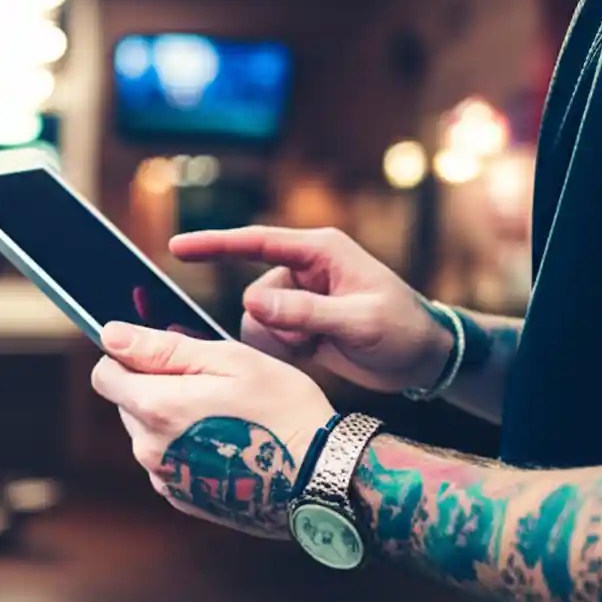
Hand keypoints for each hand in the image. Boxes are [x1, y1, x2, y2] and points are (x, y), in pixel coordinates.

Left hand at [91, 322, 334, 538]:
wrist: (319, 477)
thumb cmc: (283, 408)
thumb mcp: (229, 360)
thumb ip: (162, 347)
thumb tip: (110, 334)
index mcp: (156, 408)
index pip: (104, 374)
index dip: (127, 357)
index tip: (162, 354)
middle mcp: (149, 448)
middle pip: (127, 403)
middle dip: (155, 387)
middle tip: (211, 384)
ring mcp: (164, 477)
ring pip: (147, 432)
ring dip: (172, 418)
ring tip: (225, 416)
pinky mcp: (182, 497)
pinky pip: (167, 461)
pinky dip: (186, 448)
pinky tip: (226, 445)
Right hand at [171, 226, 452, 392]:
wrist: (424, 359)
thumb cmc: (403, 330)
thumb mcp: (358, 321)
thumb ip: (304, 311)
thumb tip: (252, 304)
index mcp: (321, 251)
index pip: (256, 242)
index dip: (214, 245)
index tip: (176, 248)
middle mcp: (304, 270)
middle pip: (254, 294)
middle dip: (274, 324)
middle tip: (309, 342)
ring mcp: (299, 297)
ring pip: (256, 320)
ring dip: (278, 341)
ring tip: (315, 349)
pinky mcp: (298, 323)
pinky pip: (265, 337)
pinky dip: (281, 351)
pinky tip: (312, 355)